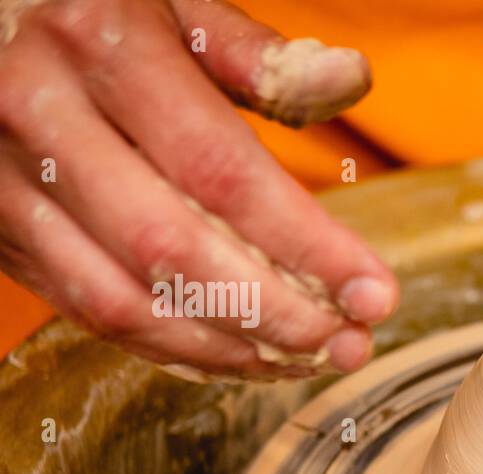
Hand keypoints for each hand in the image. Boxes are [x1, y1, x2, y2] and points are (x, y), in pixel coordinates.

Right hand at [0, 0, 398, 379]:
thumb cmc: (92, 7)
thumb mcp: (171, 0)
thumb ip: (255, 52)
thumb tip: (350, 80)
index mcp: (100, 47)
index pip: (223, 172)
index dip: (308, 246)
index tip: (376, 292)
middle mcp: (39, 116)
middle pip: (174, 251)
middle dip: (276, 314)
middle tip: (351, 342)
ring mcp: (5, 181)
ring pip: (124, 302)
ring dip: (229, 348)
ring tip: (309, 359)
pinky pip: (89, 312)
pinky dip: (173, 349)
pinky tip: (241, 355)